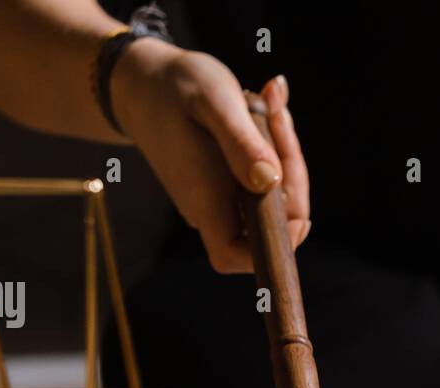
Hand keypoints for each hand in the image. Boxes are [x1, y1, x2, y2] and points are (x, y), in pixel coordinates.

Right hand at [113, 39, 309, 272]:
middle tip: (277, 112)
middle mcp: (211, 206)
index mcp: (204, 198)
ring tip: (269, 97)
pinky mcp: (225, 180)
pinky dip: (272, 143)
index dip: (269, 247)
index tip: (300, 215)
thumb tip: (269, 180)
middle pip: (269, 219)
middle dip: (291, 170)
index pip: (233, 256)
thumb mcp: (211, 100)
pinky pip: (262, 174)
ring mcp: (218, 195)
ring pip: (271, 193)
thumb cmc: (172, 87)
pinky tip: (263, 104)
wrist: (138, 80)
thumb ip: (240, 141)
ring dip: (283, 149)